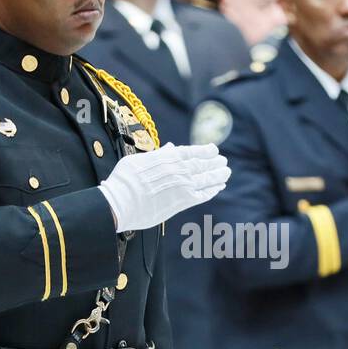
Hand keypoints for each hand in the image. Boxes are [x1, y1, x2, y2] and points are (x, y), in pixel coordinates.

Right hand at [99, 142, 229, 231]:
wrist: (121, 201)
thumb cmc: (125, 180)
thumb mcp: (139, 160)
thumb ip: (158, 154)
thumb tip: (170, 146)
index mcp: (168, 157)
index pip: (192, 151)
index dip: (205, 150)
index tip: (214, 149)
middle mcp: (180, 169)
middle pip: (203, 164)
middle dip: (215, 163)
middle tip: (223, 162)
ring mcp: (184, 185)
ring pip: (207, 178)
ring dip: (218, 175)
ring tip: (226, 173)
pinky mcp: (184, 201)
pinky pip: (204, 195)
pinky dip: (213, 190)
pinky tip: (219, 187)